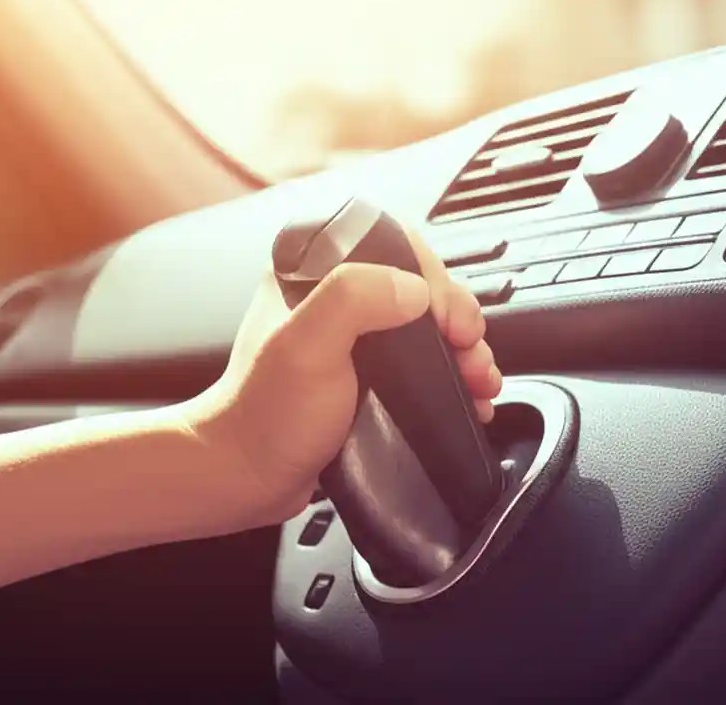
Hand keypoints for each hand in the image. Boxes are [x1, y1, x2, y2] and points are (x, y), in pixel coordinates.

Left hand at [186, 227, 501, 527]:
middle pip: (417, 288)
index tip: (450, 319)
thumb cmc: (265, 416)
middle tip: (471, 352)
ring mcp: (348, 340)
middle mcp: (330, 299)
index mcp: (311, 274)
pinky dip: (448, 377)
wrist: (245, 477)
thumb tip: (415, 290)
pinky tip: (466, 397)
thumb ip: (354, 300)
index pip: (393, 246)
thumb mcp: (306, 347)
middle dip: (457, 319)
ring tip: (480, 380)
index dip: (434, 278)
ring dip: (461, 351)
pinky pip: (417, 366)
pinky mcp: (361, 378)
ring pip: (422, 329)